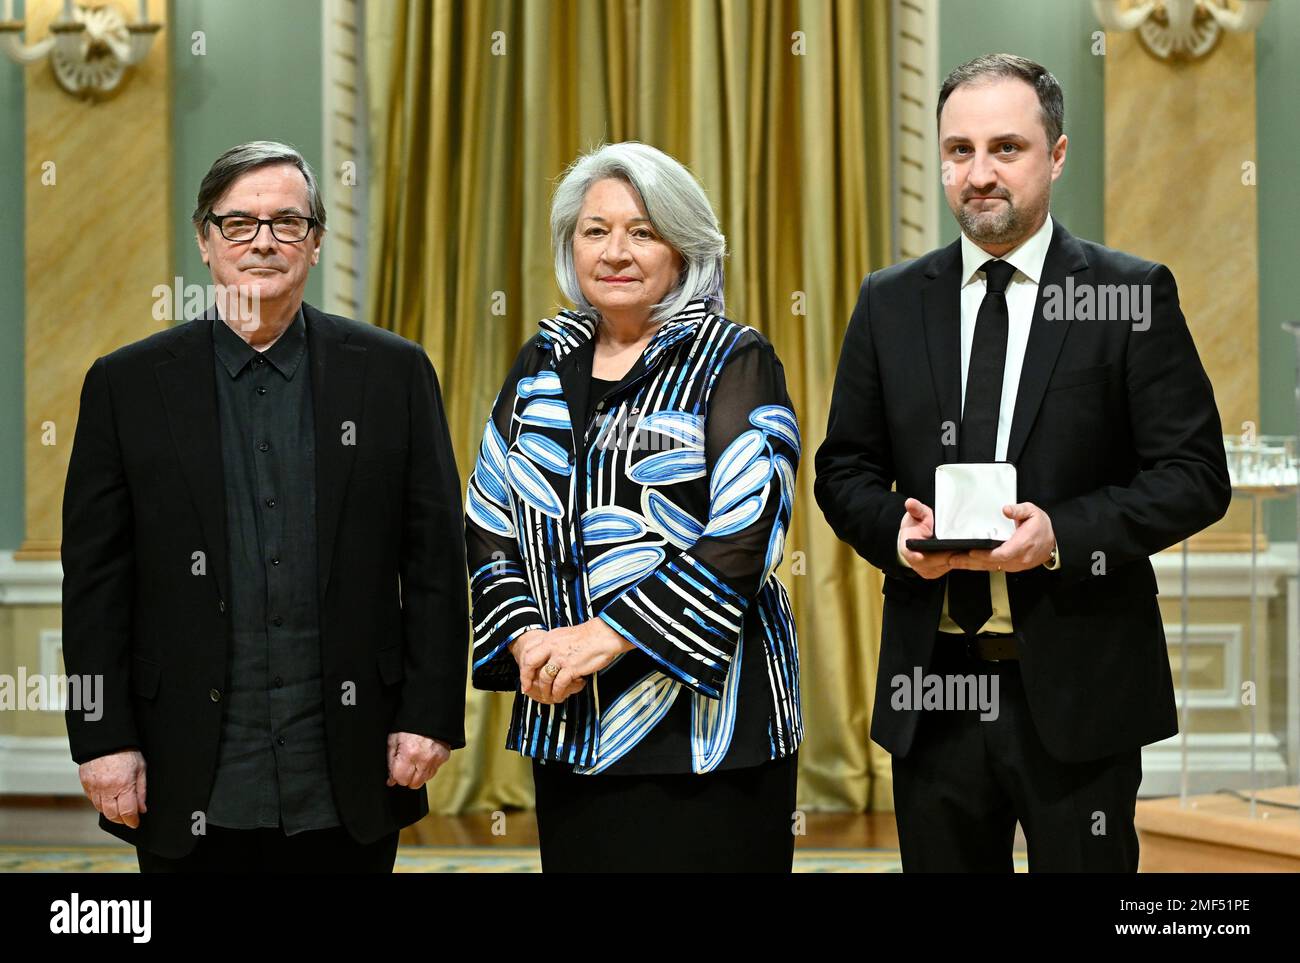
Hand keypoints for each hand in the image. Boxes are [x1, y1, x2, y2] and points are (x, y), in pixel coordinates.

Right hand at [79, 749, 146, 828]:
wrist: (106, 738)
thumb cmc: (126, 751)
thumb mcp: (141, 768)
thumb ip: (141, 790)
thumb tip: (142, 809)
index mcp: (123, 785)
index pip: (127, 812)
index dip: (132, 821)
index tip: (135, 823)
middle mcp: (107, 789)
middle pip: (112, 815)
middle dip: (121, 820)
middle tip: (128, 818)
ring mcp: (94, 787)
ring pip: (101, 809)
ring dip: (110, 812)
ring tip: (119, 809)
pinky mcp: (85, 784)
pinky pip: (92, 800)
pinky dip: (100, 803)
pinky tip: (108, 799)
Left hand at [385, 732, 450, 789]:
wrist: (430, 714)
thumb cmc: (409, 726)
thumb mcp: (394, 739)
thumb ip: (390, 761)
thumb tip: (390, 780)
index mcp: (409, 753)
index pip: (401, 779)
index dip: (395, 776)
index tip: (395, 771)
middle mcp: (424, 759)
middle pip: (413, 784)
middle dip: (407, 778)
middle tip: (405, 766)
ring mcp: (436, 759)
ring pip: (424, 780)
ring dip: (418, 774)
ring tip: (414, 760)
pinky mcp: (444, 757)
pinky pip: (433, 771)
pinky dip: (427, 768)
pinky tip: (423, 757)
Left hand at [516, 620, 632, 703]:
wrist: (605, 635)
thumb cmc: (591, 636)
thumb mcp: (566, 635)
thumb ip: (555, 644)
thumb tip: (550, 654)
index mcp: (550, 638)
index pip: (530, 652)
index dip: (525, 666)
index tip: (526, 675)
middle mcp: (552, 646)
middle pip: (530, 663)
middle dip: (527, 678)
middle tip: (528, 688)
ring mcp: (561, 657)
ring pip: (544, 678)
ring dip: (545, 690)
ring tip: (549, 696)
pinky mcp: (571, 667)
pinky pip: (559, 685)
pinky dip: (558, 693)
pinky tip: (560, 695)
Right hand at [898, 498, 956, 578]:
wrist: (913, 539)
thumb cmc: (915, 526)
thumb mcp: (916, 514)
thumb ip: (915, 509)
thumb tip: (910, 503)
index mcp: (907, 547)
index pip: (910, 554)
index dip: (915, 556)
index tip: (920, 556)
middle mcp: (916, 562)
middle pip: (933, 561)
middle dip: (947, 554)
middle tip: (961, 546)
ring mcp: (926, 570)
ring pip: (943, 565)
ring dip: (954, 558)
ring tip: (966, 548)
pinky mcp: (936, 573)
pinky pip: (948, 568)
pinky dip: (955, 560)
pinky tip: (963, 552)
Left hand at [949, 502, 1055, 572]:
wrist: (1054, 542)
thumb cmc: (1042, 527)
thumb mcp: (1033, 512)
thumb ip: (1019, 510)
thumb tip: (1006, 509)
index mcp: (1022, 545)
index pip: (1001, 554)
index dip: (985, 554)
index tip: (971, 551)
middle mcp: (1018, 559)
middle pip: (991, 564)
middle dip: (970, 562)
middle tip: (952, 558)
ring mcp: (1014, 565)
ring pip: (990, 568)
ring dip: (971, 566)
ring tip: (953, 561)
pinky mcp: (1011, 567)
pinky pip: (993, 568)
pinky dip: (978, 566)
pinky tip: (966, 563)